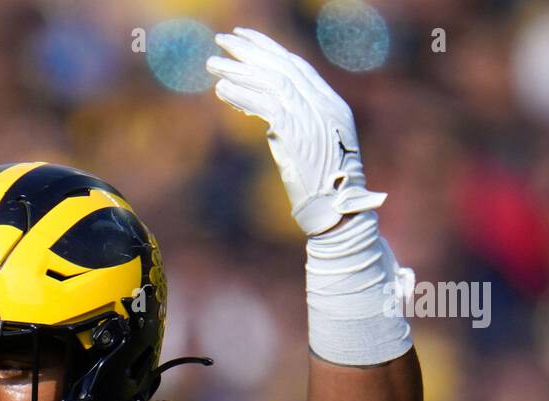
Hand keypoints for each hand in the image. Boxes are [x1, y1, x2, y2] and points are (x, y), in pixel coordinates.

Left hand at [207, 28, 384, 235]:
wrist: (336, 211)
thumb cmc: (321, 186)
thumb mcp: (309, 147)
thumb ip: (292, 124)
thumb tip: (267, 116)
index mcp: (331, 104)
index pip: (296, 66)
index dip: (269, 50)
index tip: (244, 40)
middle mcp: (324, 105)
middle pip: (283, 66)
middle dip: (251, 50)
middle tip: (222, 39)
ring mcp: (313, 117)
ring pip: (272, 81)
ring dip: (239, 70)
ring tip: (212, 64)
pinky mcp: (298, 132)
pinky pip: (267, 105)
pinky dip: (243, 95)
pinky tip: (221, 89)